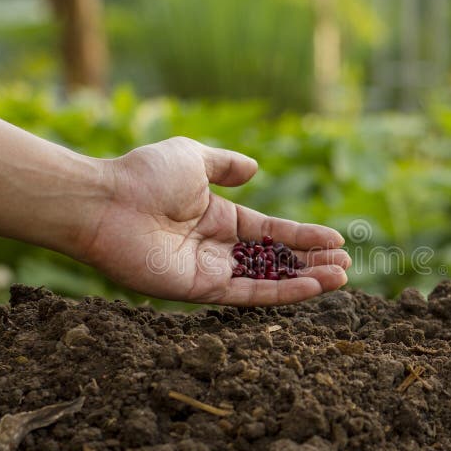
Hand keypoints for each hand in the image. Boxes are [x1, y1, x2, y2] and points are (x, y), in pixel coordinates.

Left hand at [78, 137, 350, 304]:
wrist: (105, 202)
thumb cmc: (144, 175)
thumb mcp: (193, 157)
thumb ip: (225, 165)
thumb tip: (255, 168)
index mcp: (217, 216)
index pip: (270, 230)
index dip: (303, 236)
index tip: (336, 240)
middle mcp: (216, 246)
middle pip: (273, 259)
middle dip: (310, 262)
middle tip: (345, 266)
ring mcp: (208, 270)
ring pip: (266, 279)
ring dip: (304, 280)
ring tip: (340, 278)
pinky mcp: (198, 290)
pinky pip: (246, 293)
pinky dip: (280, 292)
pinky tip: (310, 287)